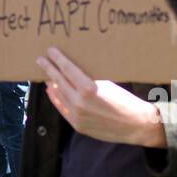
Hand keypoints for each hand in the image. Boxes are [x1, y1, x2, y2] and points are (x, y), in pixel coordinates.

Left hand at [36, 48, 165, 146]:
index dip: (58, 59)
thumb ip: (89, 78)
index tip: (50, 51)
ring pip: (58, 95)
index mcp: (88, 89)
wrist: (136, 125)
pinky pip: (62, 108)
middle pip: (59, 81)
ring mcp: (77, 116)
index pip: (68, 70)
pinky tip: (52, 91)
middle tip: (41, 60)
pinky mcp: (77, 125)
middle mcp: (79, 103)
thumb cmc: (126, 101)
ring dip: (52, 84)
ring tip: (46, 74)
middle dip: (49, 69)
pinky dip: (56, 98)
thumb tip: (74, 70)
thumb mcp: (108, 84)